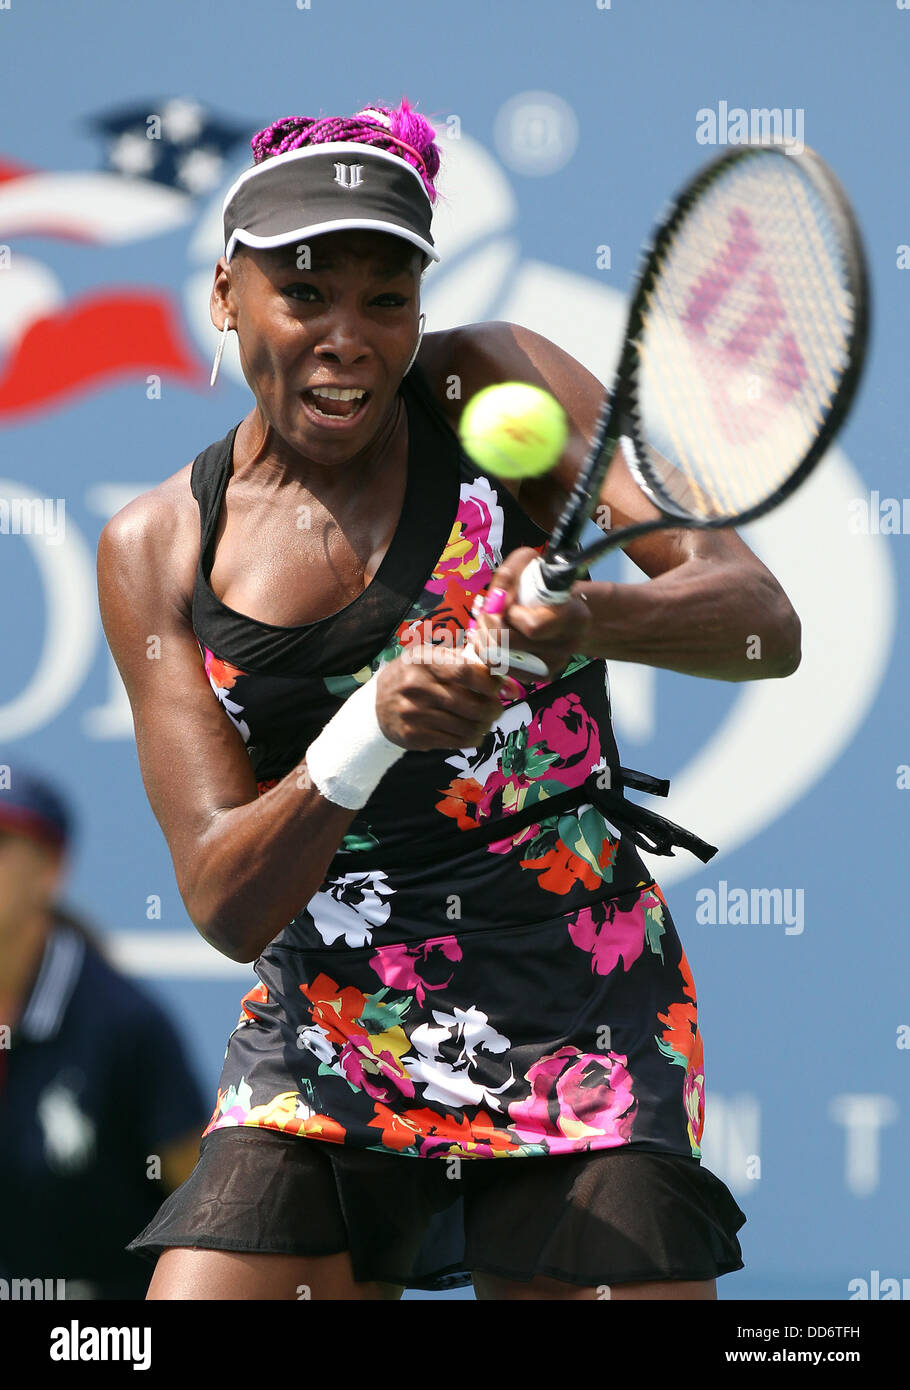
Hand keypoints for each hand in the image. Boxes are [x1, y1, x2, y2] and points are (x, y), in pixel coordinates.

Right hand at [375, 644, 505, 750]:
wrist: (376, 705)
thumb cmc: (413, 676)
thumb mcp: (430, 657)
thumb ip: (464, 661)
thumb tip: (505, 678)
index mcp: (423, 661)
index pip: (467, 672)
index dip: (490, 681)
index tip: (497, 685)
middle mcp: (416, 687)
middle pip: (471, 704)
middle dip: (492, 708)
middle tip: (496, 708)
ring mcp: (414, 714)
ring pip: (467, 726)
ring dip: (484, 726)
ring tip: (486, 721)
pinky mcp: (414, 736)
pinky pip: (456, 742)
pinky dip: (472, 739)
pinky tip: (473, 733)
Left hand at [472, 547, 591, 680]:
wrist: (561, 608)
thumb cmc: (542, 584)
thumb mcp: (528, 565)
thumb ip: (509, 576)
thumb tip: (494, 600)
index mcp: (573, 617)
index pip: (533, 627)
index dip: (511, 614)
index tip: (507, 602)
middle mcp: (568, 645)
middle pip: (511, 646)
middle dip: (488, 626)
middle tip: (484, 613)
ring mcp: (554, 664)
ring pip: (502, 662)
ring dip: (483, 641)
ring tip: (483, 625)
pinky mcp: (540, 676)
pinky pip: (503, 671)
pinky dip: (489, 654)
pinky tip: (489, 639)